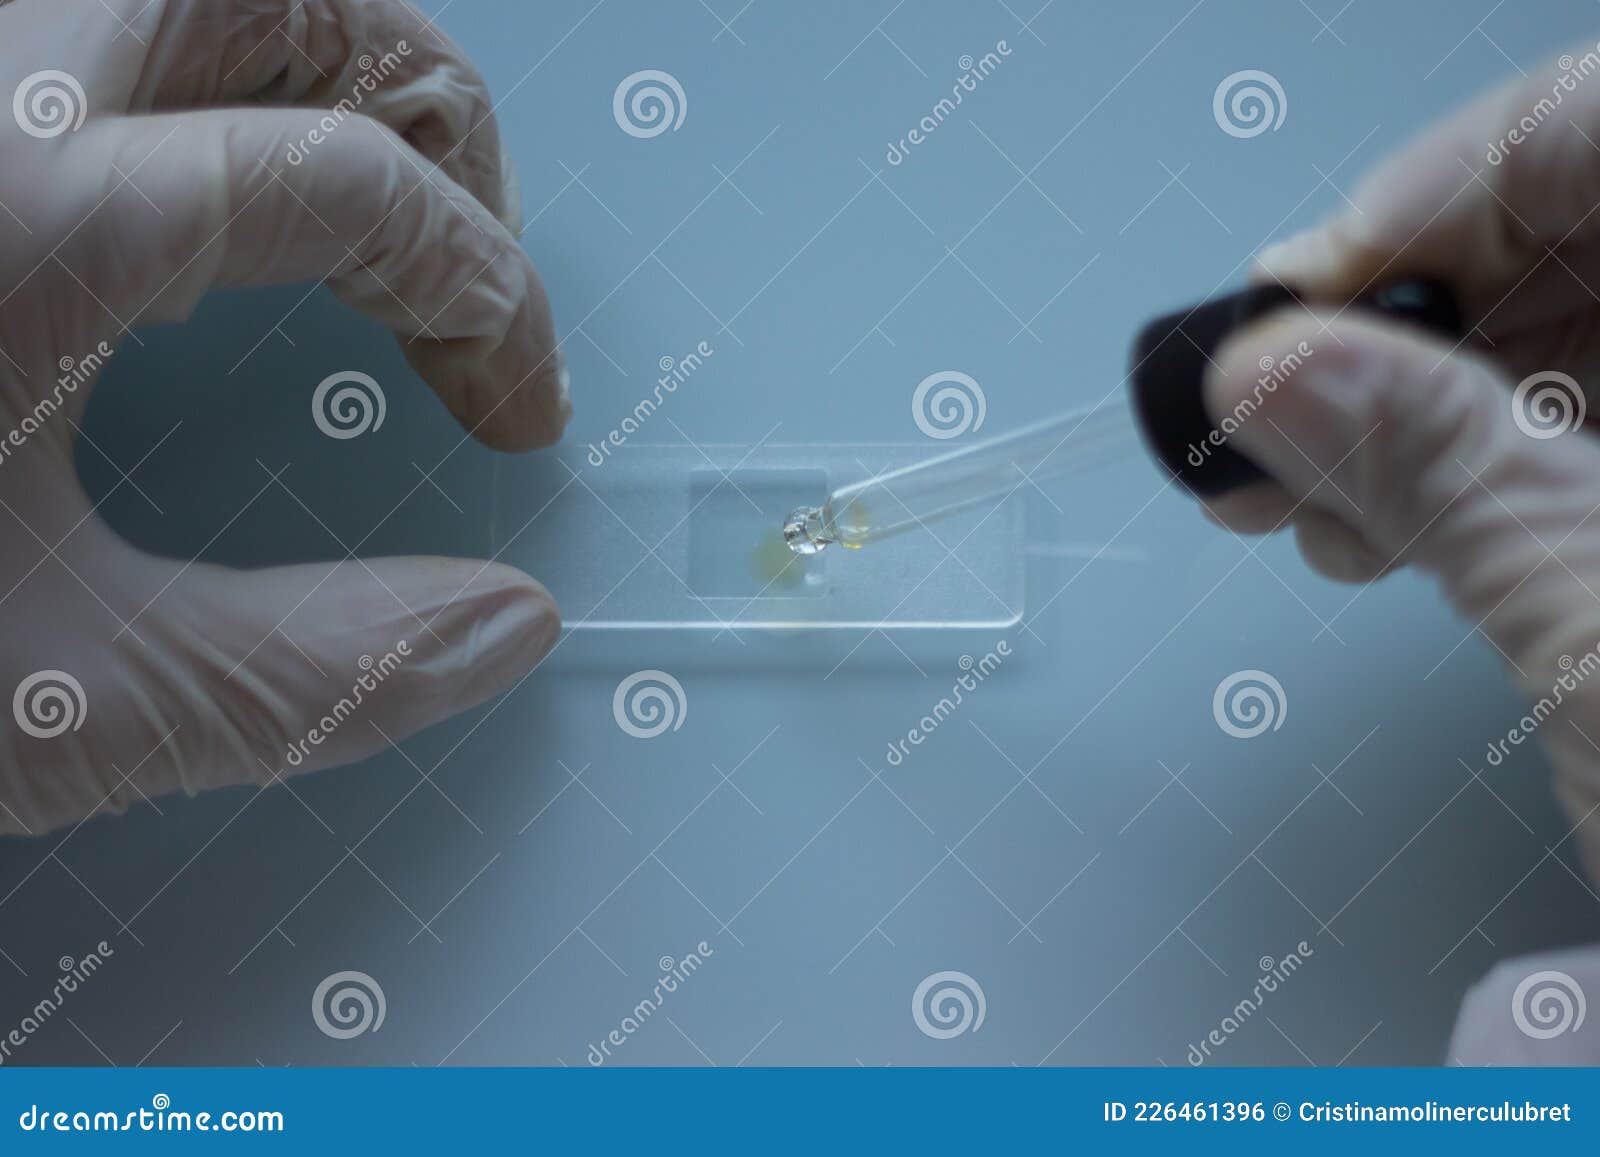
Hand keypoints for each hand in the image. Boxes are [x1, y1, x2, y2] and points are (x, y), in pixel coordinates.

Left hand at [0, 0, 567, 835]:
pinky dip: (188, 75)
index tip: (508, 404)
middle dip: (433, 112)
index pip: (358, 188)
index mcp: (29, 223)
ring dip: (311, 58)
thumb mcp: (47, 699)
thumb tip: (505, 629)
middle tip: (466, 252)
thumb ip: (310, 676)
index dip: (484, 298)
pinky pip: (79, 28)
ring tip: (358, 192)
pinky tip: (192, 187)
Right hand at [1202, 44, 1599, 885]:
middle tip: (1260, 401)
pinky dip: (1451, 466)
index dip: (1439, 188)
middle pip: (1573, 230)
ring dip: (1400, 403)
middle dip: (1391, 317)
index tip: (1295, 292)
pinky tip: (1369, 525)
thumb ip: (1444, 472)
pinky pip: (1561, 423)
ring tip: (1291, 492)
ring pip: (1558, 330)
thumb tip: (1273, 368)